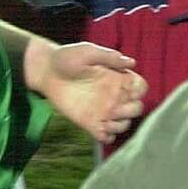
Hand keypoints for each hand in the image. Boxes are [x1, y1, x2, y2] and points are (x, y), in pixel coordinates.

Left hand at [27, 40, 145, 144]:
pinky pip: (107, 136)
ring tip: (106, 119)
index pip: (141, 88)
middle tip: (115, 107)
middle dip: (131, 111)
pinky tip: (99, 127)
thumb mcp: (88, 52)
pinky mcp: (90, 122)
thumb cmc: (66, 57)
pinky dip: (108, 136)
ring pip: (124, 124)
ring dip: (120, 125)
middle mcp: (113, 95)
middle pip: (137, 108)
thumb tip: (131, 63)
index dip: (139, 91)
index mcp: (117, 78)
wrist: (46, 72)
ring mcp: (103, 110)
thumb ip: (109, 57)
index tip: (127, 90)